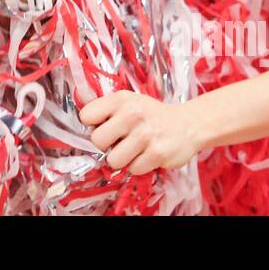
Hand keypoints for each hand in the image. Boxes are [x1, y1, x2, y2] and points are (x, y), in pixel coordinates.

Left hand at [80, 91, 199, 174]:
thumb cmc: (151, 115)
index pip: (86, 115)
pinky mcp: (157, 153)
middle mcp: (132, 114)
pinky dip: (139, 166)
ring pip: (113, 160)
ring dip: (122, 159)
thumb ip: (106, 110)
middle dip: (106, 145)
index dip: (93, 125)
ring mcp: (145, 134)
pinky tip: (147, 154)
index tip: (104, 126)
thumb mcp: (129, 102)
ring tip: (133, 149)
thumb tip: (80, 124)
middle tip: (119, 141)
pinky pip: (133, 169)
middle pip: (97, 140)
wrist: (187, 124)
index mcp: (121, 99)